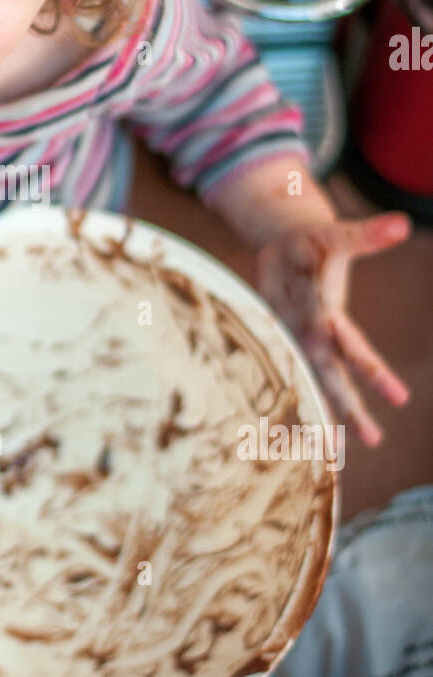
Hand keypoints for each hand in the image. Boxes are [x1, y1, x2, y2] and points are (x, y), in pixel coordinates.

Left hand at [254, 212, 411, 446]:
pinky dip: (277, 398)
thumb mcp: (337, 236)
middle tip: (373, 440)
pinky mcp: (272, 338)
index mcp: (330, 317)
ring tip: (331, 453)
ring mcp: (293, 340)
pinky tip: (279, 431)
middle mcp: (315, 336)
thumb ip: (366, 235)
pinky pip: (275, 372)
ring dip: (317, 414)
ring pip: (306, 383)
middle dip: (351, 408)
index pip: (355, 349)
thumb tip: (403, 223)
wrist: (286, 247)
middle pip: (334, 378)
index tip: (400, 398)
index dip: (375, 372)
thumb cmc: (313, 243)